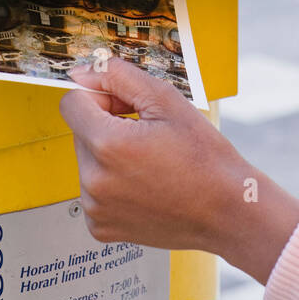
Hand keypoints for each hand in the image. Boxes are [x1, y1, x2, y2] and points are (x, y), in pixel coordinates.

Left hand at [59, 55, 298, 284]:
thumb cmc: (203, 155)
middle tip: (148, 134)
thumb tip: (82, 71)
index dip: (101, 96)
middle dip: (107, 124)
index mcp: (107, 145)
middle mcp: (93, 181)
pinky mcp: (100, 228)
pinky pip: (94, 191)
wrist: (226, 212)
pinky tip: (145, 186)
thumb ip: (118, 77)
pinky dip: (113, 183)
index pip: (72, 103)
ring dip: (109, 154)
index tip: (127, 107)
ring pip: (87, 161)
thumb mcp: (166, 100)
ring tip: (151, 162)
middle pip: (80, 132)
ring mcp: (95, 209)